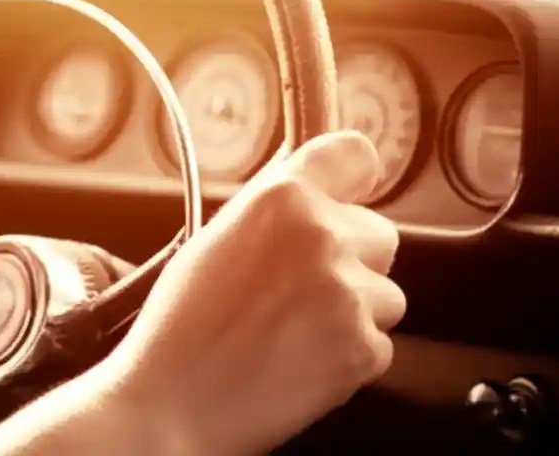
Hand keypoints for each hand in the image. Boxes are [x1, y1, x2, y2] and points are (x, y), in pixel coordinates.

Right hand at [103, 131, 403, 454]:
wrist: (172, 403)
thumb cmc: (180, 326)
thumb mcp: (214, 239)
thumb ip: (271, 209)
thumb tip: (308, 184)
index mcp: (281, 198)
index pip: (356, 155)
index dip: (356, 177)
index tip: (353, 190)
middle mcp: (322, 236)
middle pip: (380, 234)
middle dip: (353, 259)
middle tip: (298, 289)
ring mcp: (348, 293)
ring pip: (386, 294)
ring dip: (353, 311)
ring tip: (292, 331)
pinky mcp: (363, 348)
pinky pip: (378, 343)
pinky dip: (348, 355)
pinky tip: (298, 360)